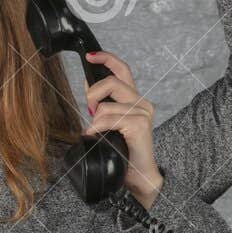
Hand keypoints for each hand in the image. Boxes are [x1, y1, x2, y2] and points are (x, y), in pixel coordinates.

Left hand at [81, 49, 161, 209]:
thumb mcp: (109, 122)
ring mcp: (142, 113)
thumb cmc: (123, 151)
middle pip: (111, 81)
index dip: (106, 58)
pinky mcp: (139, 126)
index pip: (122, 69)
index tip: (90, 56)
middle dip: (92, 94)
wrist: (137, 176)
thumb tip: (88, 84)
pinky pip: (108, 119)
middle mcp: (141, 103)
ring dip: (94, 119)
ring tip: (94, 132)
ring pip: (106, 105)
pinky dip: (97, 129)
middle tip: (88, 111)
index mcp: (134, 99)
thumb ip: (102, 103)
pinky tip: (95, 137)